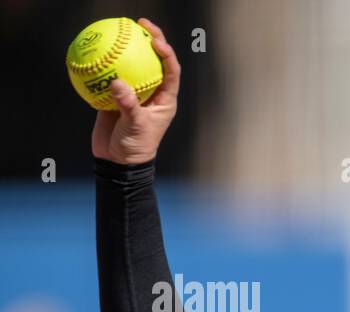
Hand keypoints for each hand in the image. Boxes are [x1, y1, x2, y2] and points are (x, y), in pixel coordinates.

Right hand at [90, 18, 179, 164]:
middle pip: (153, 62)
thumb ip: (128, 104)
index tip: (155, 39)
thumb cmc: (135, 147)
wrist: (118, 162)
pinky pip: (108, 76)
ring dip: (125, 48)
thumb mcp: (135, 126)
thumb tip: (117, 82)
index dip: (166, 52)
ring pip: (131, 66)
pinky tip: (92, 51)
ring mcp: (133, 94)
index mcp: (165, 99)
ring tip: (116, 30)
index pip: (171, 70)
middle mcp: (152, 93)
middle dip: (149, 40)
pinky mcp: (115, 97)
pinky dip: (102, 65)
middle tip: (138, 24)